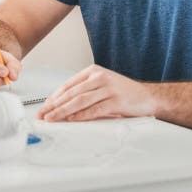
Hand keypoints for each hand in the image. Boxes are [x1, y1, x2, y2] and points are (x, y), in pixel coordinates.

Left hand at [37, 65, 155, 121]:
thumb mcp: (102, 86)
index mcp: (93, 71)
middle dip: (54, 105)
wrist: (148, 97)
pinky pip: (94, 110)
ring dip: (63, 111)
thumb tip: (62, 105)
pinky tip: (71, 120)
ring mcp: (108, 88)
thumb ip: (85, 92)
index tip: (45, 106)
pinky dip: (80, 116)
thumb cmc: (123, 93)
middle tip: (43, 114)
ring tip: (52, 118)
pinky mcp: (116, 101)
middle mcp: (100, 77)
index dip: (54, 96)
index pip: (69, 85)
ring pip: (79, 101)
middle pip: (71, 93)